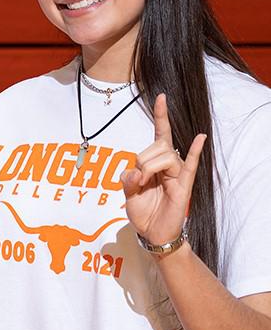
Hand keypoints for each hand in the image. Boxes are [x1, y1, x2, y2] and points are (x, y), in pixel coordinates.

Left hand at [120, 93, 204, 248]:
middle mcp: (168, 164)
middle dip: (141, 161)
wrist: (153, 233)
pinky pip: (191, 165)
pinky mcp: (184, 185)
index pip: (159, 135)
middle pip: (154, 147)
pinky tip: (201, 138)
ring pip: (163, 156)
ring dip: (148, 169)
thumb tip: (133, 170)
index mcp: (154, 162)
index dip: (160, 116)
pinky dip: (196, 151)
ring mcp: (178, 173)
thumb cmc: (144, 212)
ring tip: (145, 185)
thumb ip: (128, 180)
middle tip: (138, 181)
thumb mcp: (128, 195)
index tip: (160, 97)